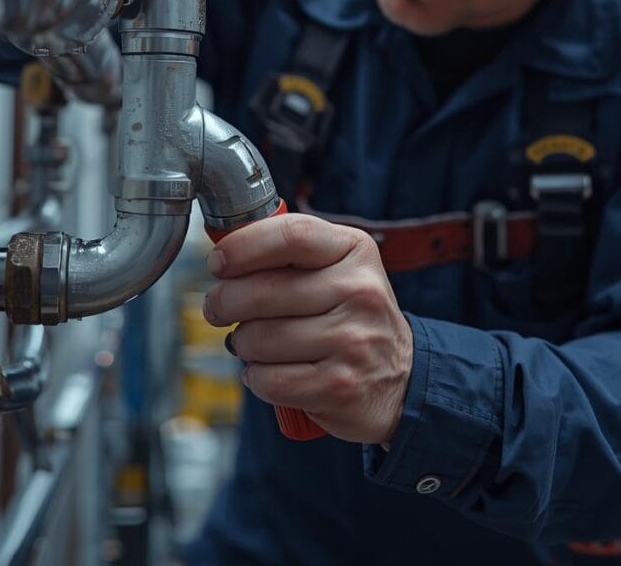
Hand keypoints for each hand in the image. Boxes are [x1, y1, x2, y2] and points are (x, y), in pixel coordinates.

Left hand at [202, 214, 413, 444]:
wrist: (402, 377)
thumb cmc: (352, 315)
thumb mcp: (339, 268)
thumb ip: (291, 253)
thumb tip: (225, 253)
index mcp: (355, 251)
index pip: (292, 235)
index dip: (244, 246)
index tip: (219, 262)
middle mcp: (360, 291)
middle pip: (264, 290)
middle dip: (225, 301)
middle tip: (218, 308)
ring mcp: (353, 341)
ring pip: (260, 338)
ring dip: (241, 343)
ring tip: (251, 342)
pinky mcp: (340, 386)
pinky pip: (268, 380)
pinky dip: (255, 377)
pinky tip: (267, 371)